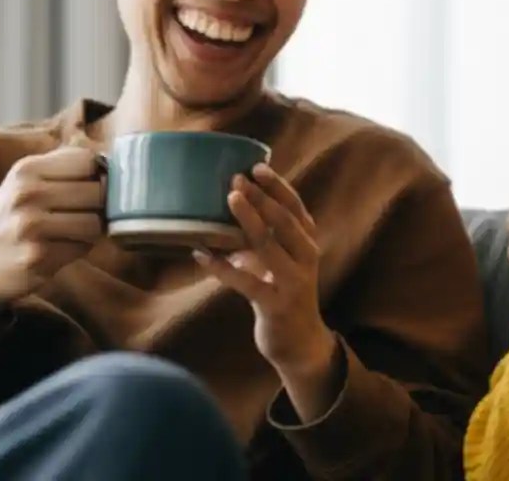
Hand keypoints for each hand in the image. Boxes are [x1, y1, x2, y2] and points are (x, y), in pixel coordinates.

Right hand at [0, 147, 104, 307]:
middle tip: (84, 213)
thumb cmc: (11, 219)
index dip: (98, 174)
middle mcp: (27, 194)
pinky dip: (80, 249)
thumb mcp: (25, 183)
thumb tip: (111, 161)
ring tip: (72, 232)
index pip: (88, 160)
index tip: (92, 185)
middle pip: (98, 191)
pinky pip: (84, 247)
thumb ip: (63, 167)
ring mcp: (31, 226)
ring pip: (95, 222)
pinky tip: (60, 248)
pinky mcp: (38, 256)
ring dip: (92, 230)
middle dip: (99, 205)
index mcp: (26, 169)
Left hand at [192, 165, 339, 418]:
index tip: (258, 167)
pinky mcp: (274, 304)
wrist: (299, 342)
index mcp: (307, 245)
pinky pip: (244, 281)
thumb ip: (264, 239)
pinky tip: (200, 254)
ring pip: (269, 245)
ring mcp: (292, 282)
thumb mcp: (280, 262)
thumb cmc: (284, 294)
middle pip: (285, 221)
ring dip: (247, 220)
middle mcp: (305, 259)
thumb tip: (231, 209)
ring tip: (228, 200)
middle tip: (236, 178)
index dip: (278, 187)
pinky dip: (221, 266)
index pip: (296, 209)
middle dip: (261, 197)